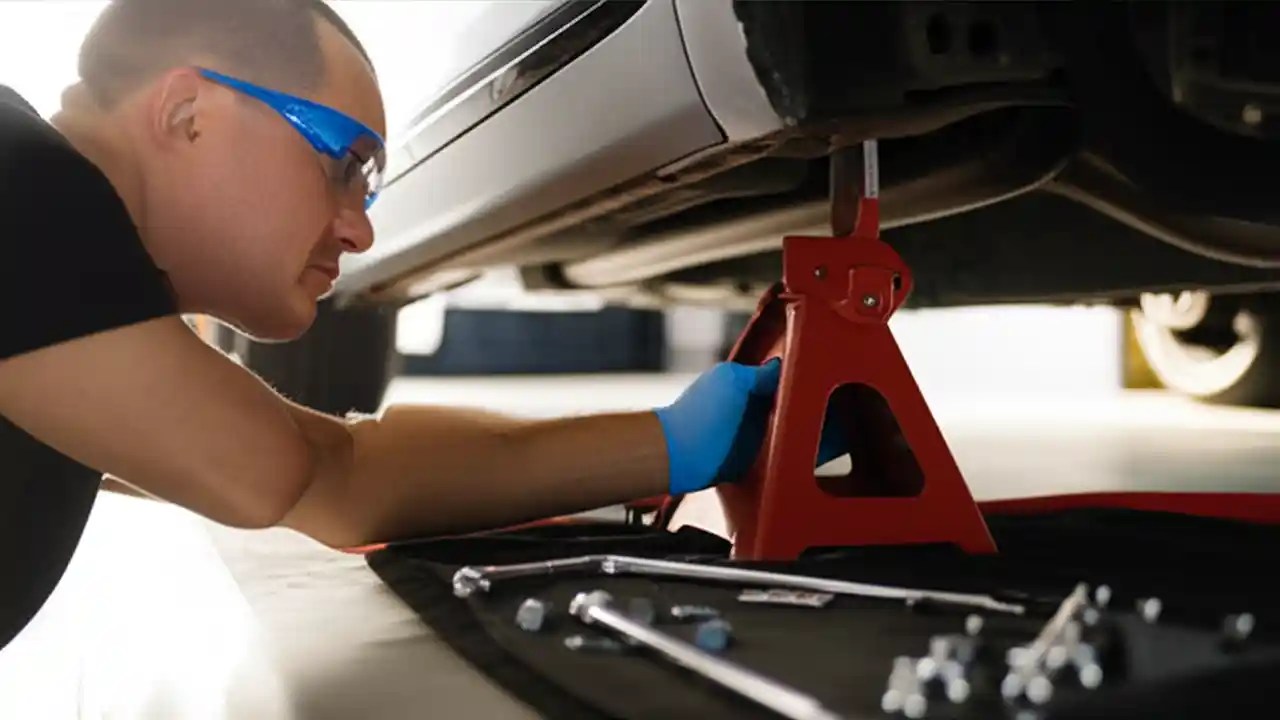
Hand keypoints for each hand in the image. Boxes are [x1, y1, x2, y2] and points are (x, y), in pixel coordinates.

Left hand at [653, 359, 854, 494]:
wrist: (677, 458)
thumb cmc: (695, 417)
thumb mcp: (730, 381)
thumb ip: (761, 374)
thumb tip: (788, 363)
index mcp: (754, 385)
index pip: (796, 375)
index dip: (820, 375)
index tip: (845, 376)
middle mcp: (762, 409)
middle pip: (806, 404)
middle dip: (831, 404)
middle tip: (862, 403)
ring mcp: (764, 436)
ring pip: (805, 429)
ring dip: (827, 429)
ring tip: (856, 426)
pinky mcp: (764, 461)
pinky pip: (796, 454)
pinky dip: (814, 451)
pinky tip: (833, 450)